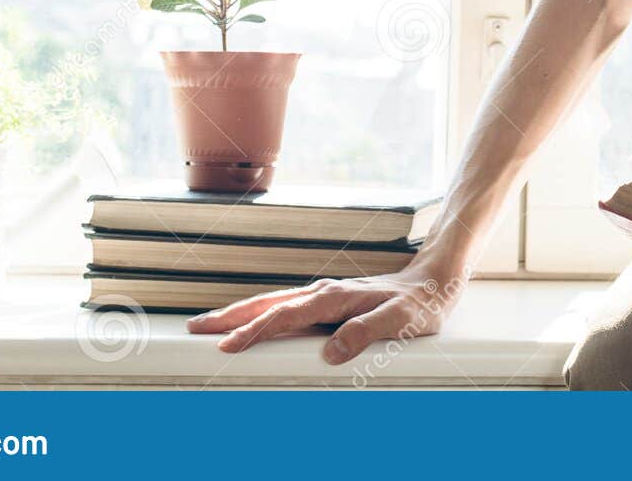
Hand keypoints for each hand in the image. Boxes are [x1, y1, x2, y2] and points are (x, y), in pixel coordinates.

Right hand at [186, 261, 467, 361]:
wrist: (436, 279)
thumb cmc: (421, 302)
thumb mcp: (402, 321)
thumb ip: (367, 334)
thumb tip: (332, 351)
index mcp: (336, 298)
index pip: (285, 317)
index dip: (254, 332)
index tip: (227, 345)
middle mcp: (326, 293)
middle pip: (268, 304)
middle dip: (231, 317)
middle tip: (196, 328)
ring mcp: (326, 295)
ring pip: (274, 304)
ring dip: (242, 314)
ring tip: (212, 324)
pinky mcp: (331, 301)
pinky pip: (288, 308)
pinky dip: (264, 314)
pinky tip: (256, 323)